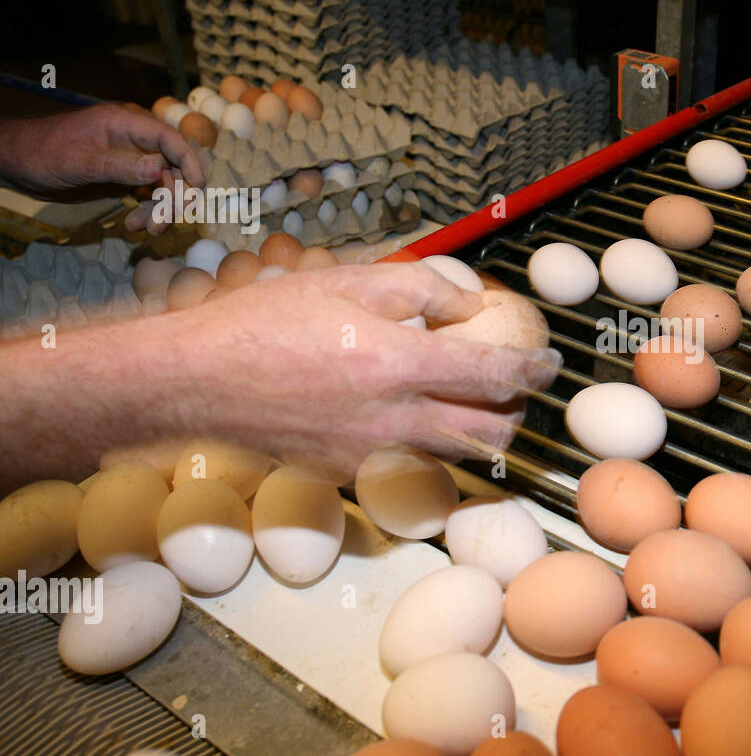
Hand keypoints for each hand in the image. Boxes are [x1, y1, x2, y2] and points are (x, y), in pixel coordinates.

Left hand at [0, 104, 203, 234]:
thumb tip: (160, 169)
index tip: (197, 189)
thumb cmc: (41, 153)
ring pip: (161, 185)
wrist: (15, 163)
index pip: (169, 139)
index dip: (188, 162)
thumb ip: (120, 164)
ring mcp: (128, 159)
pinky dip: (145, 211)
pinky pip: (145, 194)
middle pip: (171, 166)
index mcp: (124, 123)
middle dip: (174, 196)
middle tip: (166, 221)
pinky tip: (134, 225)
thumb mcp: (79, 160)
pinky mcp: (121, 177)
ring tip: (145, 230)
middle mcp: (132, 140)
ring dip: (159, 209)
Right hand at [167, 262, 560, 483]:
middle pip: (489, 433)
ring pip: (455, 457)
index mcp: (398, 364)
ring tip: (473, 404)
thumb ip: (420, 289)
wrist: (196, 381)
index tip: (548, 366)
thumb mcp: (348, 281)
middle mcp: (394, 419)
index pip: (495, 376)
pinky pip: (409, 465)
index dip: (533, 372)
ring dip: (477, 434)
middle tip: (515, 390)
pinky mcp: (349, 474)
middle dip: (515, 413)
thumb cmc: (265, 324)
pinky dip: (427, 445)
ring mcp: (372, 455)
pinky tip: (413, 417)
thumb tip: (467, 306)